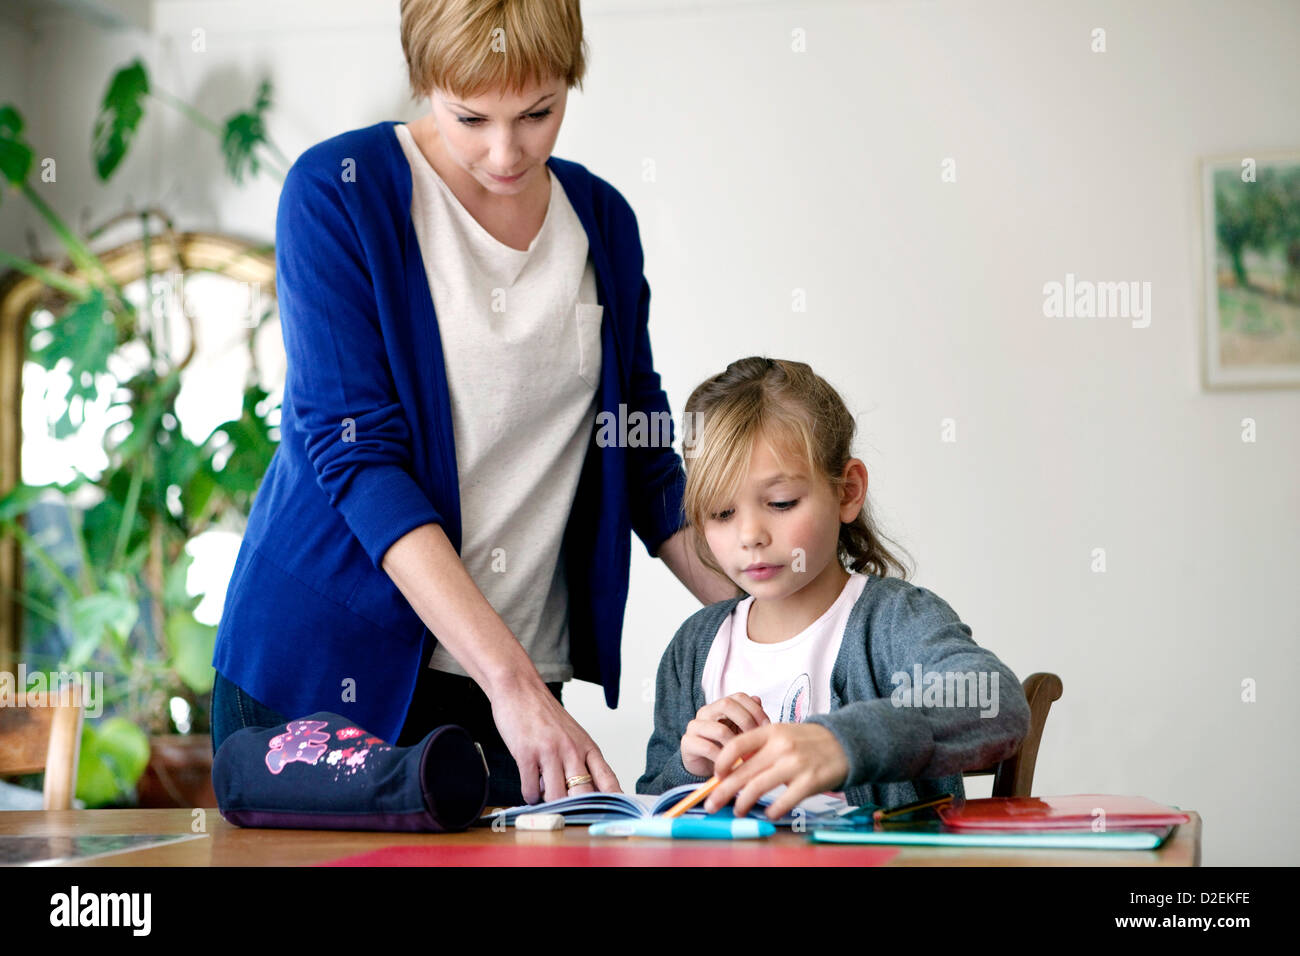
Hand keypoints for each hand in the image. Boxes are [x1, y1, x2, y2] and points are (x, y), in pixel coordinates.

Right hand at [488, 678, 620, 803]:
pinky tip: (529, 787)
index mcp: (587, 747)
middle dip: (576, 808)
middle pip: (584, 794)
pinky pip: (531, 790)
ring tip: (543, 792)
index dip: (614, 800)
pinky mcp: (527, 754)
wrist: (520, 688)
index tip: (615, 813)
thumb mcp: (573, 735)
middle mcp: (572, 750)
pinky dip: (530, 796)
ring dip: (548, 802)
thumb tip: (586, 794)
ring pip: (556, 796)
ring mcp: (550, 752)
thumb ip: (581, 761)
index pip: (608, 779)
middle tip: (566, 810)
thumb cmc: (544, 714)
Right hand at [680, 692, 768, 777]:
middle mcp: (705, 711)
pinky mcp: (687, 743)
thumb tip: (758, 700)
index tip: (767, 727)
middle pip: (727, 705)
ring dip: (736, 746)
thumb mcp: (740, 732)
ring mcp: (695, 726)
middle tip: (756, 741)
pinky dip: (723, 759)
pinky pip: (708, 748)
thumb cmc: (725, 747)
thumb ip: (750, 717)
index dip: (755, 709)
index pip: (739, 697)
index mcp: (719, 705)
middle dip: (747, 722)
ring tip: (746, 758)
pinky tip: (732, 767)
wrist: (704, 767)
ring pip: (719, 729)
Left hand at [703, 722, 848, 819]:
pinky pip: (783, 801)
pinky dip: (772, 811)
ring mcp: (795, 764)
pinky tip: (768, 813)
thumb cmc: (807, 741)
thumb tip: (731, 770)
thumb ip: (759, 748)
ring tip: (738, 810)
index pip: (736, 745)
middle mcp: (781, 747)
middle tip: (712, 804)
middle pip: (742, 772)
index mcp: (771, 732)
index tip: (716, 775)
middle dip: (723, 791)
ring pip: (757, 788)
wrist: (844, 743)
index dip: (721, 762)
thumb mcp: (781, 733)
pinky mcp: (809, 782)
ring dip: (742, 803)